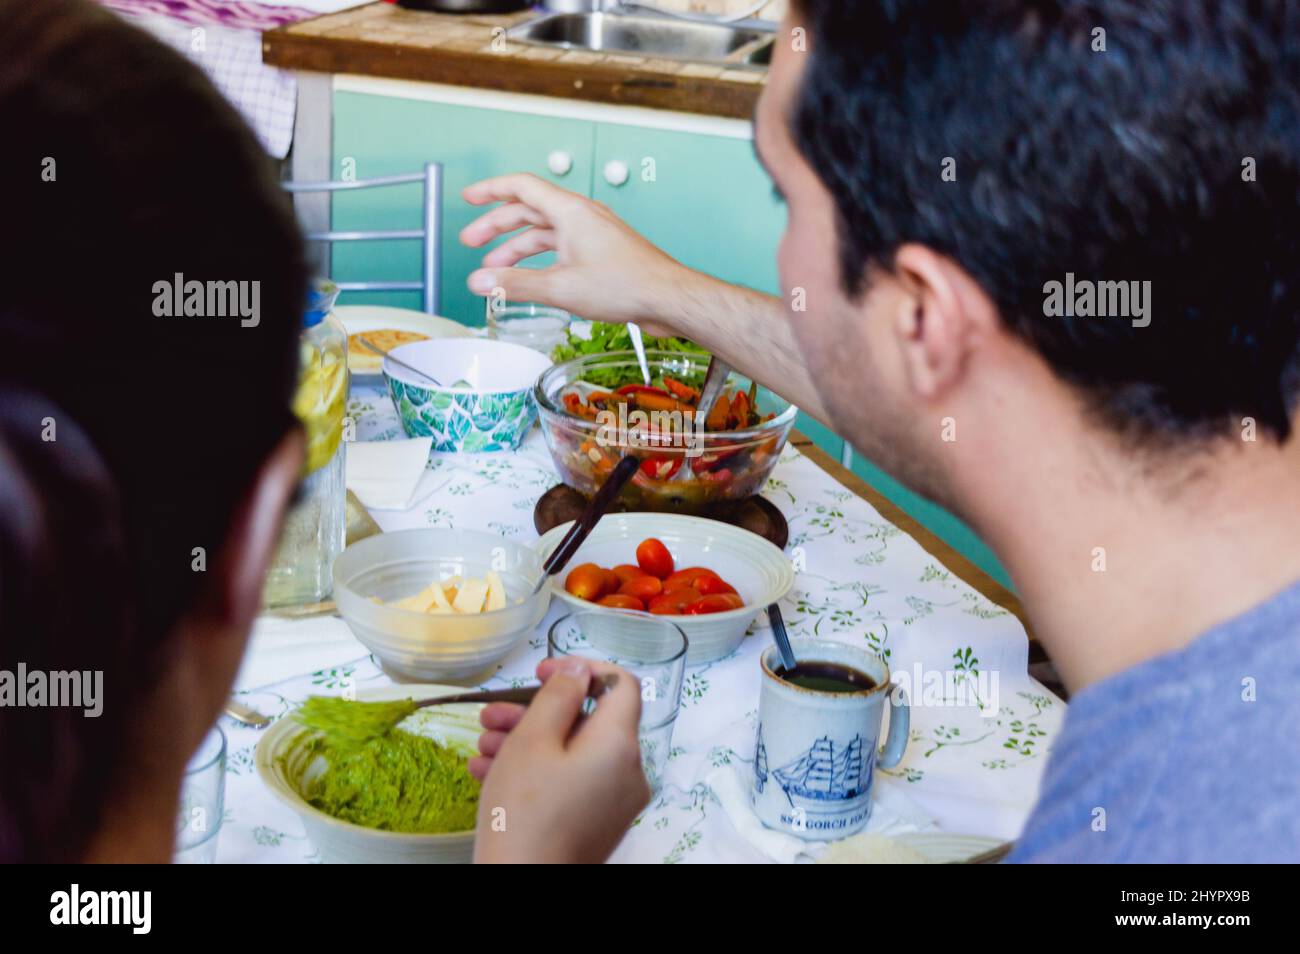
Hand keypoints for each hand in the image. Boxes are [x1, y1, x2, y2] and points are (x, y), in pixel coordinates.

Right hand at [460, 173, 686, 334]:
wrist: (667, 298)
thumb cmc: (627, 285)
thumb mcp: (561, 287)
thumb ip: (515, 284)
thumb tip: (480, 283)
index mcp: (570, 212)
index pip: (521, 187)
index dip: (491, 191)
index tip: (469, 198)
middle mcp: (581, 217)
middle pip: (529, 210)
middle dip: (497, 226)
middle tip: (472, 241)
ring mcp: (592, 234)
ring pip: (545, 232)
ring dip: (517, 248)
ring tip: (495, 270)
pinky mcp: (601, 253)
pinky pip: (561, 248)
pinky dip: (540, 259)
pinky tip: (530, 277)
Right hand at [469, 656, 649, 863]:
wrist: (523, 889)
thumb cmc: (525, 813)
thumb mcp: (532, 741)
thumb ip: (558, 696)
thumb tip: (579, 669)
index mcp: (620, 745)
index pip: (620, 685)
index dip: (581, 670)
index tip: (541, 673)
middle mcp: (628, 772)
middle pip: (587, 723)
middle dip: (535, 713)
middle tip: (492, 715)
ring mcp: (613, 802)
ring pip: (572, 754)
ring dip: (526, 743)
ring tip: (481, 746)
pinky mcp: (596, 825)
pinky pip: (570, 783)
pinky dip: (536, 772)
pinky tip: (487, 772)